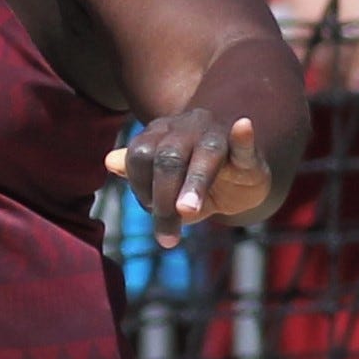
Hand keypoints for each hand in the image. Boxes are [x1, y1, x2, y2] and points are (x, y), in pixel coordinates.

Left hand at [107, 113, 274, 247]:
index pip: (140, 154)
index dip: (140, 185)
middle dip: (163, 196)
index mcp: (160, 135)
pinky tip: (243, 126)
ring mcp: (219, 137)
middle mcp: (187, 129)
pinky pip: (244, 142)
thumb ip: (136, 175)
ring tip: (188, 210)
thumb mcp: (161, 183)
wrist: (238, 179)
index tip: (150, 210)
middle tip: (167, 233)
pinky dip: (243, 136)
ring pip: (206, 153)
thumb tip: (110, 161)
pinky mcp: (249, 153)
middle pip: (168, 156)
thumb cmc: (190, 181)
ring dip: (194, 182)